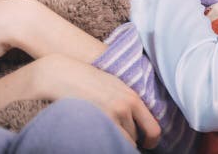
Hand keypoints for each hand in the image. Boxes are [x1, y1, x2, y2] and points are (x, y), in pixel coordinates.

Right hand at [32, 54, 160, 148]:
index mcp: (132, 98)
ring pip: (121, 141)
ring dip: (116, 139)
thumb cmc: (89, 79)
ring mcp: (109, 117)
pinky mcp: (94, 124)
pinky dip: (105, 141)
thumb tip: (139, 120)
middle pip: (135, 138)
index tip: (148, 143)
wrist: (64, 74)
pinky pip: (106, 142)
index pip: (153, 129)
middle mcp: (123, 109)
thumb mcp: (116, 84)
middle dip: (129, 138)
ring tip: (105, 131)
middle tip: (118, 134)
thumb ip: (129, 101)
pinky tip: (98, 135)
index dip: (152, 140)